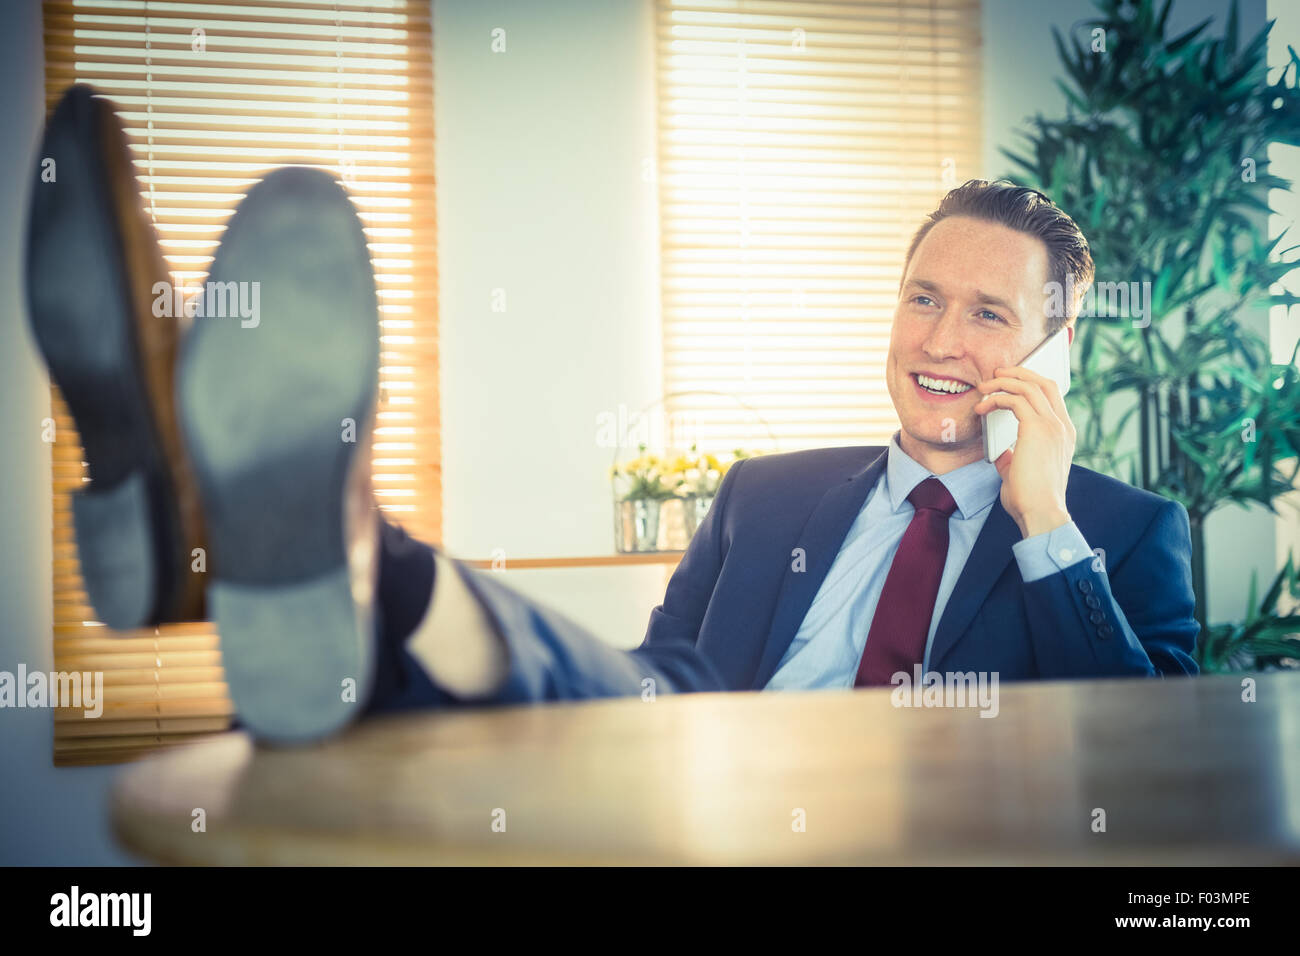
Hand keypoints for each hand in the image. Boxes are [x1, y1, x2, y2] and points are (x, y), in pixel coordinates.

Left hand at [973, 365, 1075, 537]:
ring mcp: (1052, 426)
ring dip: (1003, 382)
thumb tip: (1001, 452)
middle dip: (1019, 372)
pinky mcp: (1036, 429)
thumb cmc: (1030, 500)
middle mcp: (1062, 426)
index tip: (1010, 380)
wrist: (1041, 514)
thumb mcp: (1022, 473)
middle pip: (1044, 383)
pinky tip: (982, 407)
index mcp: (1064, 434)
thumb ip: (1014, 457)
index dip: (1031, 382)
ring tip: (983, 388)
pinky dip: (997, 398)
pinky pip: (1015, 400)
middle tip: (996, 373)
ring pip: (1029, 386)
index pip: (1052, 395)